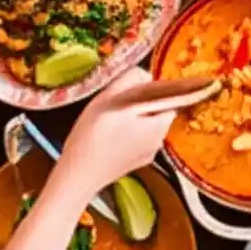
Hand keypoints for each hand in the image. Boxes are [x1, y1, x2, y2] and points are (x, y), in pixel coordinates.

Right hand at [55, 68, 178, 194]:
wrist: (80, 175)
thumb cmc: (94, 135)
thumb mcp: (108, 98)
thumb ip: (130, 80)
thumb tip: (146, 74)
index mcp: (160, 123)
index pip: (170, 98)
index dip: (154, 88)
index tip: (135, 87)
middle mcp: (160, 140)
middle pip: (158, 112)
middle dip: (142, 104)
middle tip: (118, 102)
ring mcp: (149, 154)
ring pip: (147, 127)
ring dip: (135, 120)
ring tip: (111, 119)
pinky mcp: (137, 164)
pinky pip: (138, 141)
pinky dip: (129, 135)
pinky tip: (110, 136)